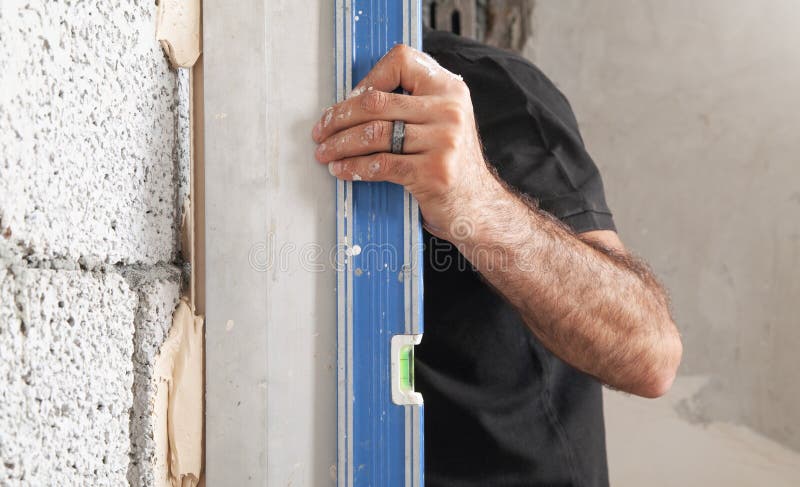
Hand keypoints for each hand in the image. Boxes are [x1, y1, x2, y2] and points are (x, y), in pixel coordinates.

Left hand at [311, 44, 500, 242]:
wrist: (476, 206)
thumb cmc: (449, 163)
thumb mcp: (442, 121)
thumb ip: (412, 102)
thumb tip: (353, 101)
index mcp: (449, 88)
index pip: (401, 61)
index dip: (367, 78)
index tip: (348, 101)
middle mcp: (449, 110)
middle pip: (376, 102)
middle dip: (339, 118)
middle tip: (321, 131)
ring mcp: (444, 141)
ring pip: (373, 134)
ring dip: (340, 145)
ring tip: (325, 153)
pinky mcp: (434, 172)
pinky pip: (381, 165)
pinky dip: (354, 167)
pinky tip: (342, 170)